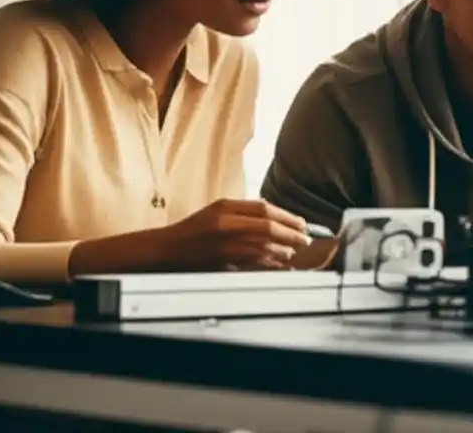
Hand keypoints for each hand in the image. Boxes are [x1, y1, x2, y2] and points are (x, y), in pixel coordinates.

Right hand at [156, 199, 311, 271]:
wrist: (168, 249)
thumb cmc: (193, 228)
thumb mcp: (217, 209)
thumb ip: (243, 210)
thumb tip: (273, 215)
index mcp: (225, 207)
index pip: (264, 209)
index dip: (286, 216)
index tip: (301, 222)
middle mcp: (225, 224)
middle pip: (267, 228)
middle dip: (291, 234)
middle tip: (305, 239)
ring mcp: (224, 245)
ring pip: (263, 247)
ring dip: (283, 250)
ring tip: (294, 251)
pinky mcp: (223, 262)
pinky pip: (253, 263)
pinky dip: (271, 264)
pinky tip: (280, 264)